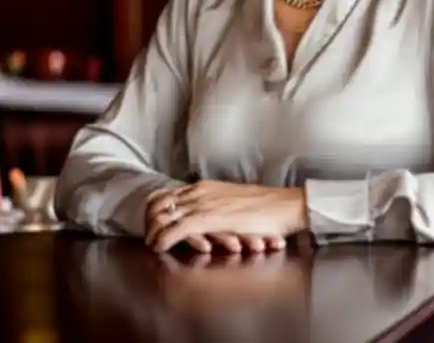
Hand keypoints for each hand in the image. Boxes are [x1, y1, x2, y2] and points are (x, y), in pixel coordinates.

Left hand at [144, 181, 306, 253]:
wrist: (285, 206)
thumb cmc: (267, 208)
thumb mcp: (235, 203)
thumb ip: (216, 208)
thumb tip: (205, 223)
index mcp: (206, 187)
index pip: (168, 193)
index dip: (155, 208)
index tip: (151, 222)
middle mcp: (200, 191)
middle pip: (160, 203)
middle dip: (149, 220)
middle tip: (148, 235)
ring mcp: (203, 204)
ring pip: (165, 216)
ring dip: (154, 231)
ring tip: (151, 243)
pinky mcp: (208, 219)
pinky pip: (177, 229)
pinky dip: (164, 239)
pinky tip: (160, 247)